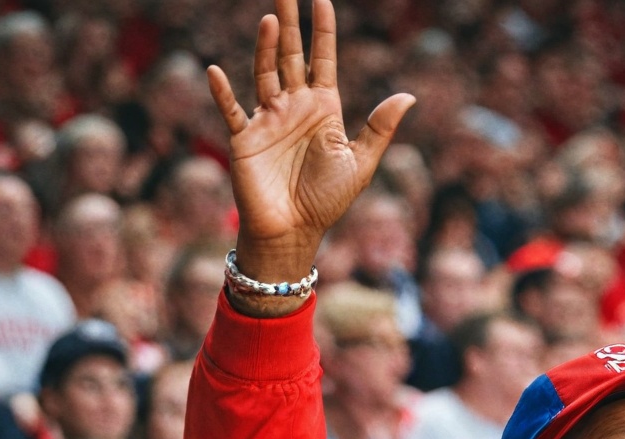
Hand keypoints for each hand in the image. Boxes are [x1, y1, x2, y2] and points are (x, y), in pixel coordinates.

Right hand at [207, 0, 415, 301]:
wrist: (295, 232)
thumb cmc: (328, 200)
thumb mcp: (360, 163)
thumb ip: (379, 128)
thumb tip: (409, 96)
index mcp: (323, 108)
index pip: (322, 60)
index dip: (322, 31)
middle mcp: (293, 106)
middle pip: (290, 56)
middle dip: (289, 25)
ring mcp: (267, 119)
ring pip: (264, 73)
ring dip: (265, 47)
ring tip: (269, 19)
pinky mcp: (245, 138)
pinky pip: (232, 110)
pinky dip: (223, 93)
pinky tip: (215, 71)